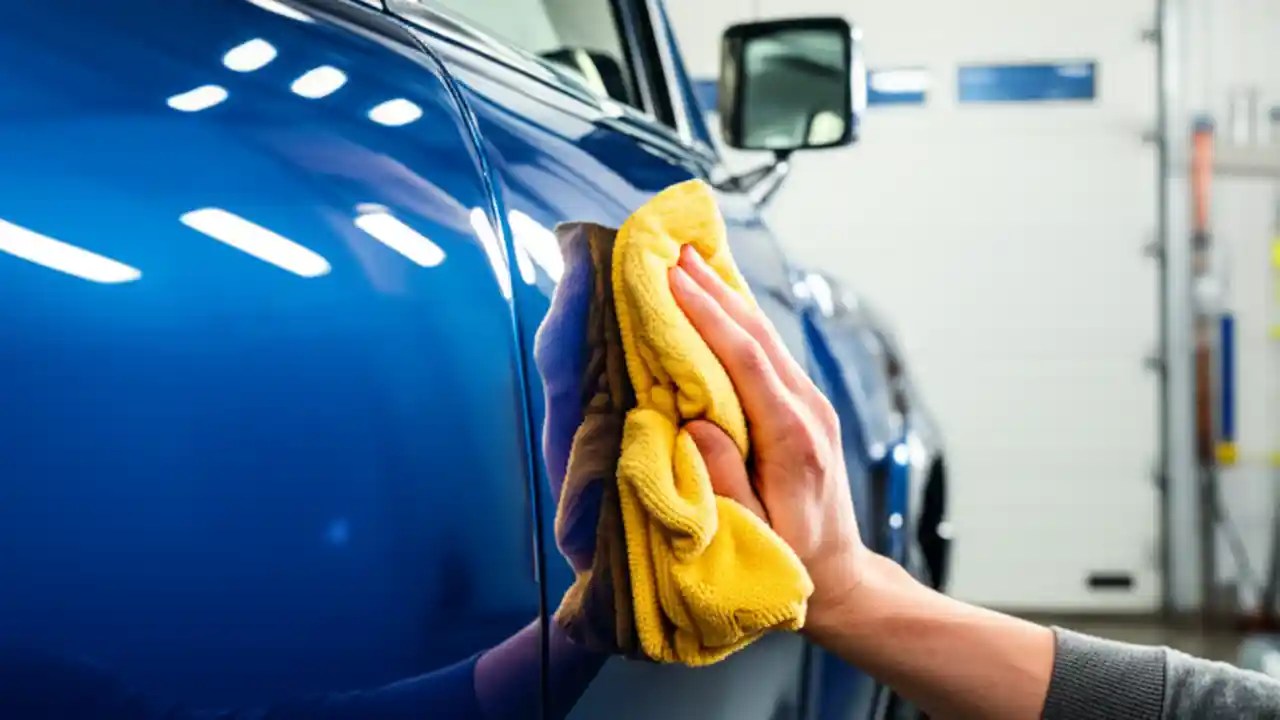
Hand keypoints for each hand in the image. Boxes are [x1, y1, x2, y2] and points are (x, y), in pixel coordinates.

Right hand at [670, 246, 868, 633]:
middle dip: (715, 288)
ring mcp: (812, 406)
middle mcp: (808, 411)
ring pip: (766, 338)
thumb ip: (725, 478)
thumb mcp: (754, 532)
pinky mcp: (806, 409)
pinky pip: (769, 354)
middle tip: (674, 249)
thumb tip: (695, 421)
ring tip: (692, 259)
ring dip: (727, 297)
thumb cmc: (790, 562)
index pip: (746, 360)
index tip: (672, 278)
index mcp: (793, 438)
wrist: (840, 577)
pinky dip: (739, 322)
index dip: (707, 315)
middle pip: (758, 335)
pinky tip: (718, 301)